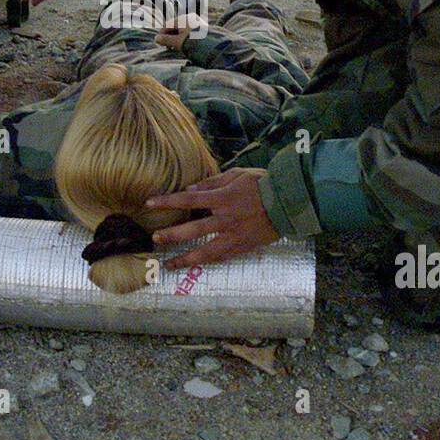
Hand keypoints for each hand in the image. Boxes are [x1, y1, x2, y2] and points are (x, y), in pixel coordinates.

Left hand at [145, 168, 278, 269]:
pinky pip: (222, 257)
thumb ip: (212, 182)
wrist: (289, 202)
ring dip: (185, 259)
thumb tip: (190, 189)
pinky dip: (207, 261)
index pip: (188, 200)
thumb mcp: (237, 175)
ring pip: (206, 252)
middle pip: (193, 230)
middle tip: (155, 239)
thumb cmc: (263, 184)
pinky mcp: (244, 247)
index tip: (150, 203)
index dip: (167, 201)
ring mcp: (235, 236)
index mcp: (223, 198)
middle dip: (172, 235)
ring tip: (169, 264)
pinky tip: (196, 264)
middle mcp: (226, 219)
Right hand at [154, 14, 204, 50]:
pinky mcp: (203, 28)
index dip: (162, 35)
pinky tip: (186, 45)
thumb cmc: (193, 43)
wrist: (212, 47)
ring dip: (177, 38)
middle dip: (170, 37)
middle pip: (175, 27)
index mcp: (183, 19)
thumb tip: (156, 39)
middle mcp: (190, 18)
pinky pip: (190, 31)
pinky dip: (185, 37)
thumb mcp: (177, 42)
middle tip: (169, 48)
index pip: (167, 25)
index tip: (159, 44)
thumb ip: (165, 40)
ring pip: (183, 30)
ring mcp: (197, 22)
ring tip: (177, 48)